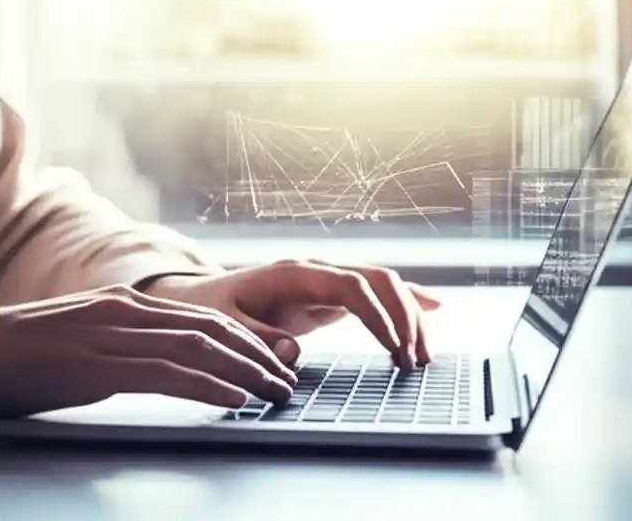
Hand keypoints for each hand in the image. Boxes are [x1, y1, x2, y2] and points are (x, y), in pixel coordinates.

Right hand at [0, 284, 296, 418]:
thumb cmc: (15, 356)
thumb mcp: (77, 341)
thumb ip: (117, 345)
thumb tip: (153, 366)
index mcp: (120, 303)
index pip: (198, 315)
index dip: (243, 338)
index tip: (270, 358)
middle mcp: (123, 310)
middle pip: (209, 327)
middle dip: (256, 354)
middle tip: (286, 377)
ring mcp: (112, 335)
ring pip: (198, 348)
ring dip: (245, 371)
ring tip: (274, 391)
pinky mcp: (99, 365)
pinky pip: (168, 374)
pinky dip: (210, 385)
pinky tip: (234, 398)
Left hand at [144, 260, 441, 368]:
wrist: (196, 298)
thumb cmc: (209, 310)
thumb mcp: (222, 325)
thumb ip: (256, 336)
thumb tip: (291, 350)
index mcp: (292, 273)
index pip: (349, 285)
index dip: (377, 315)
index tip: (394, 347)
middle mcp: (315, 271)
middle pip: (376, 280)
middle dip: (403, 316)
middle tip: (415, 360)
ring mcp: (324, 282)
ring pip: (381, 285)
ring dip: (408, 315)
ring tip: (423, 356)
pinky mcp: (328, 297)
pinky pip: (374, 295)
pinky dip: (404, 302)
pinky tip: (435, 308)